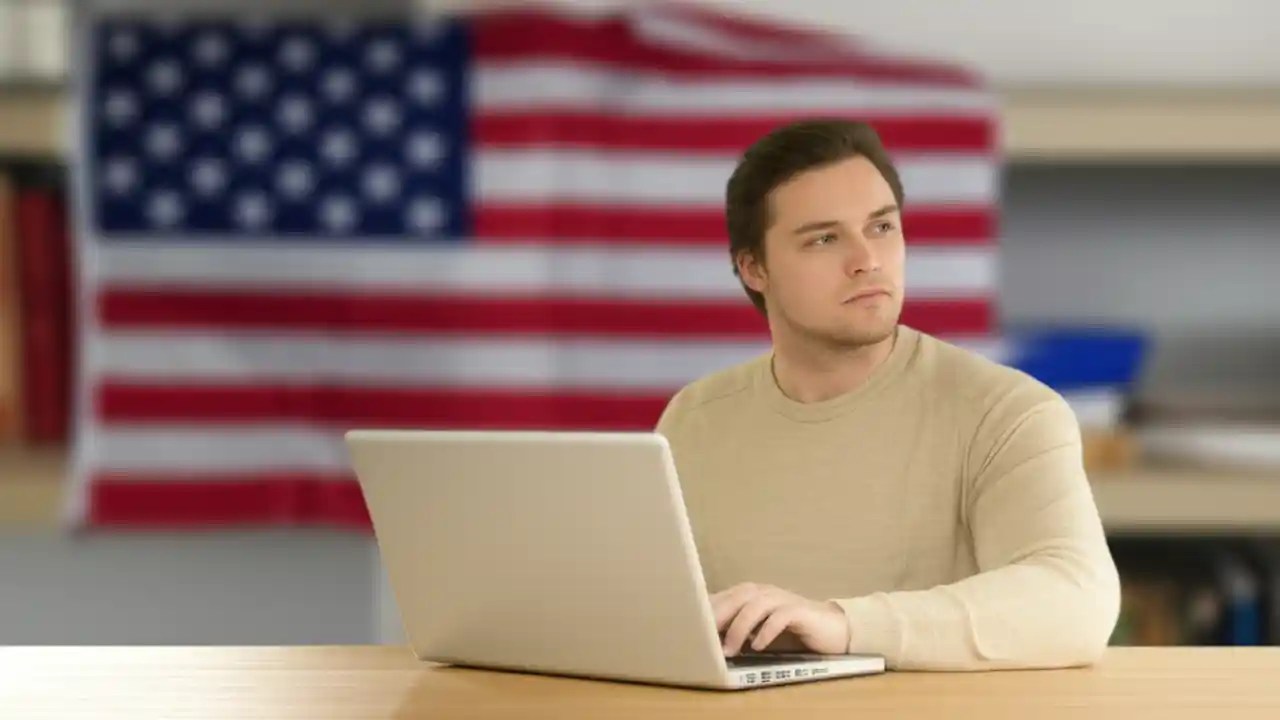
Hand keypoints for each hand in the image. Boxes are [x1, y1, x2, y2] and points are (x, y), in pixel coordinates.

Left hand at [711, 582, 849, 656]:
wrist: (832, 629)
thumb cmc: (792, 630)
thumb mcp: (760, 628)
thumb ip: (740, 627)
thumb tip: (710, 638)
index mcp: (754, 594)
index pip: (726, 595)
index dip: (709, 609)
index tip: (693, 626)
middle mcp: (767, 592)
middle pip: (738, 597)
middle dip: (719, 616)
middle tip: (705, 638)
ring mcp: (784, 599)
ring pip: (756, 605)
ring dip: (740, 628)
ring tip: (730, 650)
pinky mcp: (800, 611)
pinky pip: (781, 616)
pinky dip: (766, 630)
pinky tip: (757, 646)